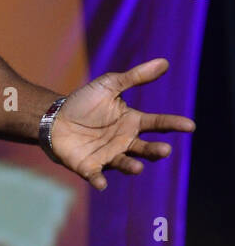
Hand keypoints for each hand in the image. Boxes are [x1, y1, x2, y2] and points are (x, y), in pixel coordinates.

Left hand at [48, 58, 194, 190]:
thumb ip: (135, 77)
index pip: (158, 123)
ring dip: (131, 167)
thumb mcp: (109, 85)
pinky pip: (96, 175)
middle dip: (155, 150)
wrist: (55, 118)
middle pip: (145, 148)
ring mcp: (108, 156)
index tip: (190, 126)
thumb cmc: (84, 103)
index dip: (173, 124)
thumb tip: (164, 62)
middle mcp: (124, 142)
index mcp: (132, 122)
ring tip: (137, 167)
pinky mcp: (89, 166)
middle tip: (165, 150)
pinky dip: (99, 180)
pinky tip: (101, 184)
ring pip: (124, 164)